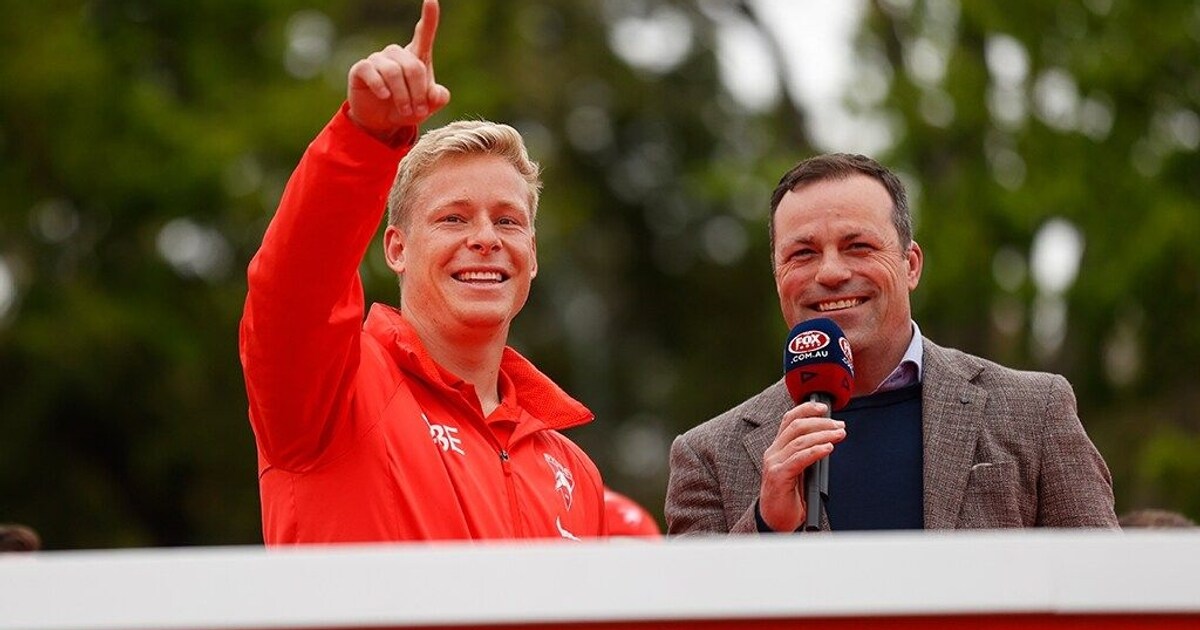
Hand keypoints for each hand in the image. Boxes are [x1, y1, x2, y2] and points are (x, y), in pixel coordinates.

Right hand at [347, 0, 450, 141]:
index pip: (424, 34)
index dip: (429, 17)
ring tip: (405, 111)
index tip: (431, 0)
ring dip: (402, 95)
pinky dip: (380, 86)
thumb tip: (437, 94)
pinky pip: (372, 72)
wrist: (381, 122)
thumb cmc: (407, 108)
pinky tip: (384, 96)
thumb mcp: (426, 108)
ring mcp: (378, 60)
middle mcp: (397, 54)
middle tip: (419, 112)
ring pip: (393, 71)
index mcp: (416, 58)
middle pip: (413, 66)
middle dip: (418, 92)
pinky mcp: (361, 69)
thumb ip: (438, 99)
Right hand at [758, 401, 845, 531]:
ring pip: (799, 440)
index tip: (824, 407)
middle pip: (796, 426)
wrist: (775, 521)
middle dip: (821, 422)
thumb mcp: (798, 470)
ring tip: (839, 434)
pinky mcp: (779, 477)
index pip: (789, 420)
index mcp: (777, 448)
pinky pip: (799, 459)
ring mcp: (774, 464)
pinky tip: (828, 448)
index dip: (806, 409)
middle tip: (840, 426)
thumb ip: (806, 455)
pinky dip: (816, 451)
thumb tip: (827, 440)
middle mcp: (773, 452)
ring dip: (823, 435)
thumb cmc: (789, 497)